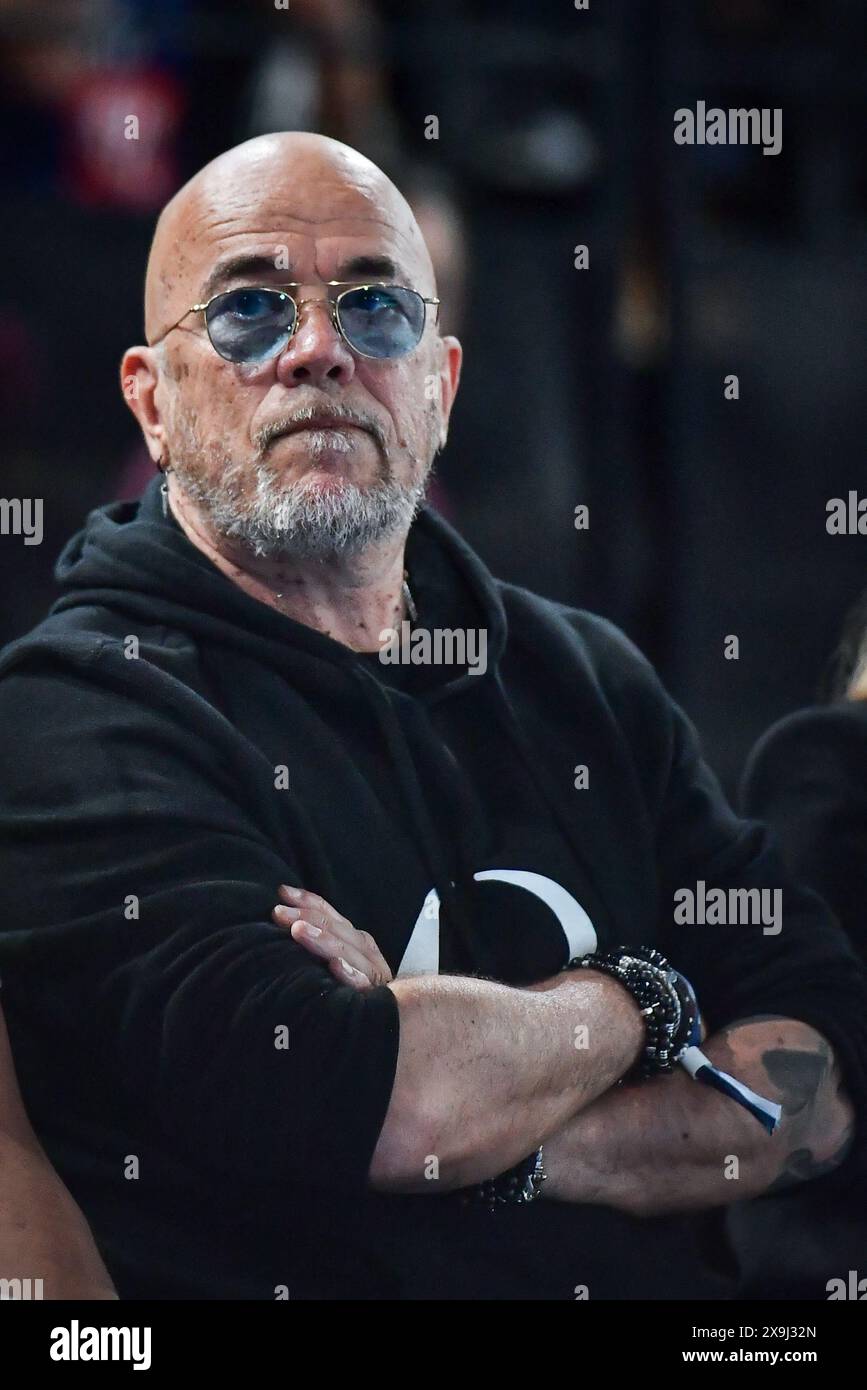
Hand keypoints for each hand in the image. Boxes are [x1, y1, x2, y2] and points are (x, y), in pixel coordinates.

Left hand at [272, 884, 392, 990]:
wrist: (393, 1031)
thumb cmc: (350, 999)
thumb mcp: (335, 968)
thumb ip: (318, 948)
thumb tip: (283, 924)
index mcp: (357, 944)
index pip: (332, 916)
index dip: (309, 901)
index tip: (282, 891)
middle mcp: (368, 955)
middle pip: (339, 930)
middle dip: (307, 916)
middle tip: (278, 911)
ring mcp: (375, 978)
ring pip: (350, 953)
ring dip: (324, 940)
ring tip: (299, 930)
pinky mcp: (378, 1002)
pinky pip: (365, 986)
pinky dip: (351, 975)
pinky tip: (335, 966)